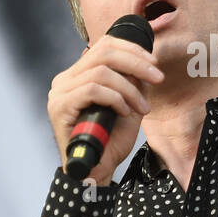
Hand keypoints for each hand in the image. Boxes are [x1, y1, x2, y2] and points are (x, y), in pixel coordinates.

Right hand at [47, 36, 163, 185]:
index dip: (132, 50)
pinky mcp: (60, 106)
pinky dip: (115, 99)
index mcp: (78, 75)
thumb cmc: (111, 140)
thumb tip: (146, 61)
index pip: (104, 45)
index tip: (154, 64)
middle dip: (136, 63)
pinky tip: (124, 112)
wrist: (97, 170)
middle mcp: (65, 80)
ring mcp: (59, 92)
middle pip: (103, 53)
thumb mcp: (129, 104)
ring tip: (142, 107)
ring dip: (129, 89)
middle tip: (157, 78)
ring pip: (101, 72)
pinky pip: (92, 90)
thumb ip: (132, 81)